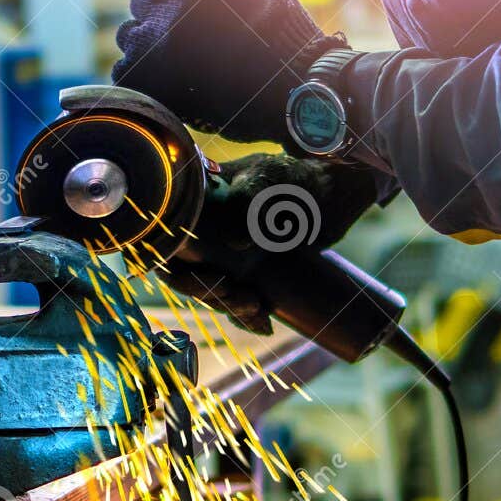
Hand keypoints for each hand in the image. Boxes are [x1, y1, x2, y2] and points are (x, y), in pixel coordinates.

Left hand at [112, 0, 346, 144]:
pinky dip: (139, 74)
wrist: (286, 91)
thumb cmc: (283, 34)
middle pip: (142, 3)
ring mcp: (149, 50)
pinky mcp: (148, 86)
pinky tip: (164, 79)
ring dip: (147, 42)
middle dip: (161, 12)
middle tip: (187, 32)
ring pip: (130, 37)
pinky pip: (123, 72)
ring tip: (178, 58)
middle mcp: (159, 11)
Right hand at [163, 154, 387, 333]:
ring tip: (258, 310)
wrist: (332, 191)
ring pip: (213, 291)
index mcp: (195, 206)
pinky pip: (237, 299)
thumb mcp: (269, 177)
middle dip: (211, 295)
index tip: (215, 282)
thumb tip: (235, 241)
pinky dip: (247, 316)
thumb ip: (249, 197)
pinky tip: (264, 325)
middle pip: (188, 275)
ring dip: (229, 308)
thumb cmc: (296, 175)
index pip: (168, 245)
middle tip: (243, 299)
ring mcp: (224, 252)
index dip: (180, 272)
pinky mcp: (247, 270)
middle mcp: (203, 232)